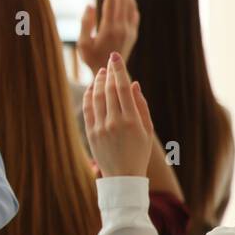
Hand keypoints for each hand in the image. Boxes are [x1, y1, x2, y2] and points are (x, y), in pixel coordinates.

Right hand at [78, 0, 139, 72]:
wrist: (111, 73)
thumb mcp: (83, 44)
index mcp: (109, 29)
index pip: (112, 3)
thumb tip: (90, 5)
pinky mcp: (133, 34)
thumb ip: (86, 23)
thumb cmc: (92, 59)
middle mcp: (122, 28)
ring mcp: (130, 31)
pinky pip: (134, 13)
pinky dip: (131, 2)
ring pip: (130, 6)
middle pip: (123, 1)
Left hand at [83, 53, 153, 177]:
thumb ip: (141, 105)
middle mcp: (115, 122)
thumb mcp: (147, 130)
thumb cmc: (139, 152)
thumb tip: (133, 84)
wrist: (123, 176)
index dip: (118, 70)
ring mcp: (101, 128)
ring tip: (101, 72)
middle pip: (109, 90)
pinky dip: (89, 95)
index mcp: (132, 121)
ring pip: (96, 97)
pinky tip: (92, 88)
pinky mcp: (90, 133)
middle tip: (109, 61)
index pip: (122, 88)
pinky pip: (88, 109)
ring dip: (98, 82)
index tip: (115, 57)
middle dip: (109, 72)